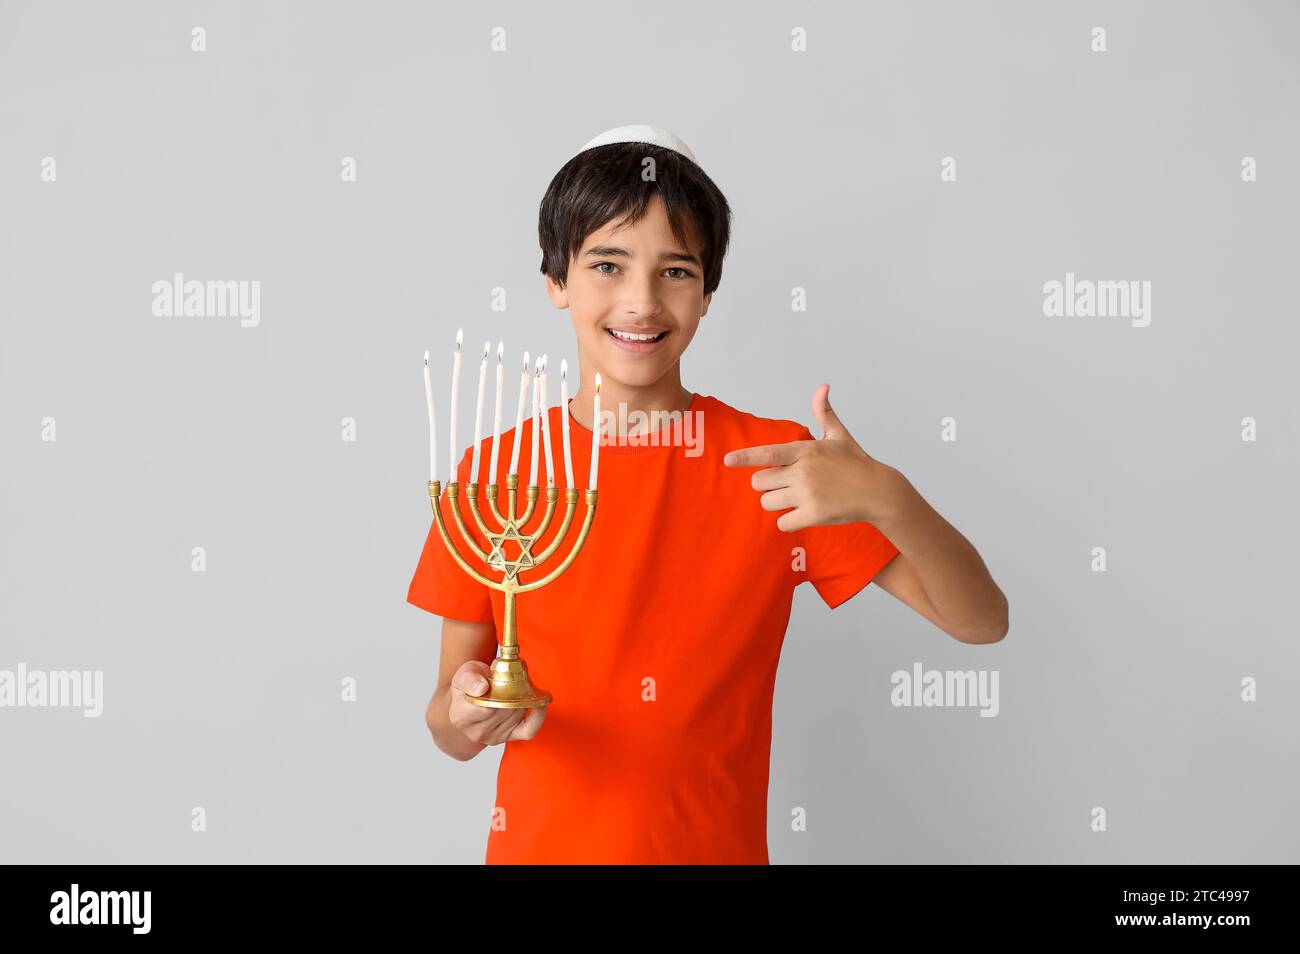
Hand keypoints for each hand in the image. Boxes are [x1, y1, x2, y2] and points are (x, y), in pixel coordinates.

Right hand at [447, 660, 546, 743]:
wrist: (472, 698)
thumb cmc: (469, 684)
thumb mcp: (465, 673)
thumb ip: (469, 678)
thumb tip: (481, 688)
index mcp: (461, 717)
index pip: (485, 708)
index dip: (496, 691)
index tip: (500, 676)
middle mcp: (476, 732)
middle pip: (504, 710)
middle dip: (513, 691)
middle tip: (515, 676)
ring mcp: (493, 737)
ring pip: (516, 715)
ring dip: (522, 698)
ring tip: (519, 686)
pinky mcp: (509, 738)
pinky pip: (529, 731)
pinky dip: (538, 716)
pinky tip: (539, 702)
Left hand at [722, 383, 905, 531]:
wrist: (878, 491)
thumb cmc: (856, 462)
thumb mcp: (839, 435)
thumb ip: (824, 412)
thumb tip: (822, 386)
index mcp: (805, 450)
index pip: (767, 453)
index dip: (744, 457)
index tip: (727, 461)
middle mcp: (803, 471)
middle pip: (759, 482)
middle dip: (767, 485)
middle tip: (786, 484)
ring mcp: (807, 493)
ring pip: (767, 503)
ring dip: (777, 504)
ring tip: (796, 499)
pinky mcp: (813, 514)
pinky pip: (782, 523)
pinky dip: (788, 521)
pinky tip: (803, 514)